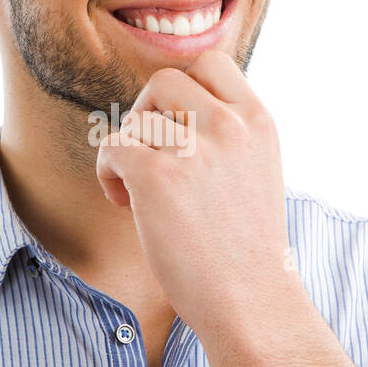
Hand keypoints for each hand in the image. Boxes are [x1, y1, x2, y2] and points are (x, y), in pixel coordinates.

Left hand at [95, 50, 300, 339]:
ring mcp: (195, 149)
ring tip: (140, 193)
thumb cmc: (245, 250)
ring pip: (134, 119)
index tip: (179, 131)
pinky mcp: (158, 177)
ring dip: (127, 151)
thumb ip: (226, 135)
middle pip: (164, 81)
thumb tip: (169, 114)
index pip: (211, 63)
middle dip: (147, 115)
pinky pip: (112, 146)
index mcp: (259, 122)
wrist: (251, 303)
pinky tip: (125, 203)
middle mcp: (230, 126)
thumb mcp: (255, 171)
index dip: (182, 92)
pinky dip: (108, 173)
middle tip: (153, 159)